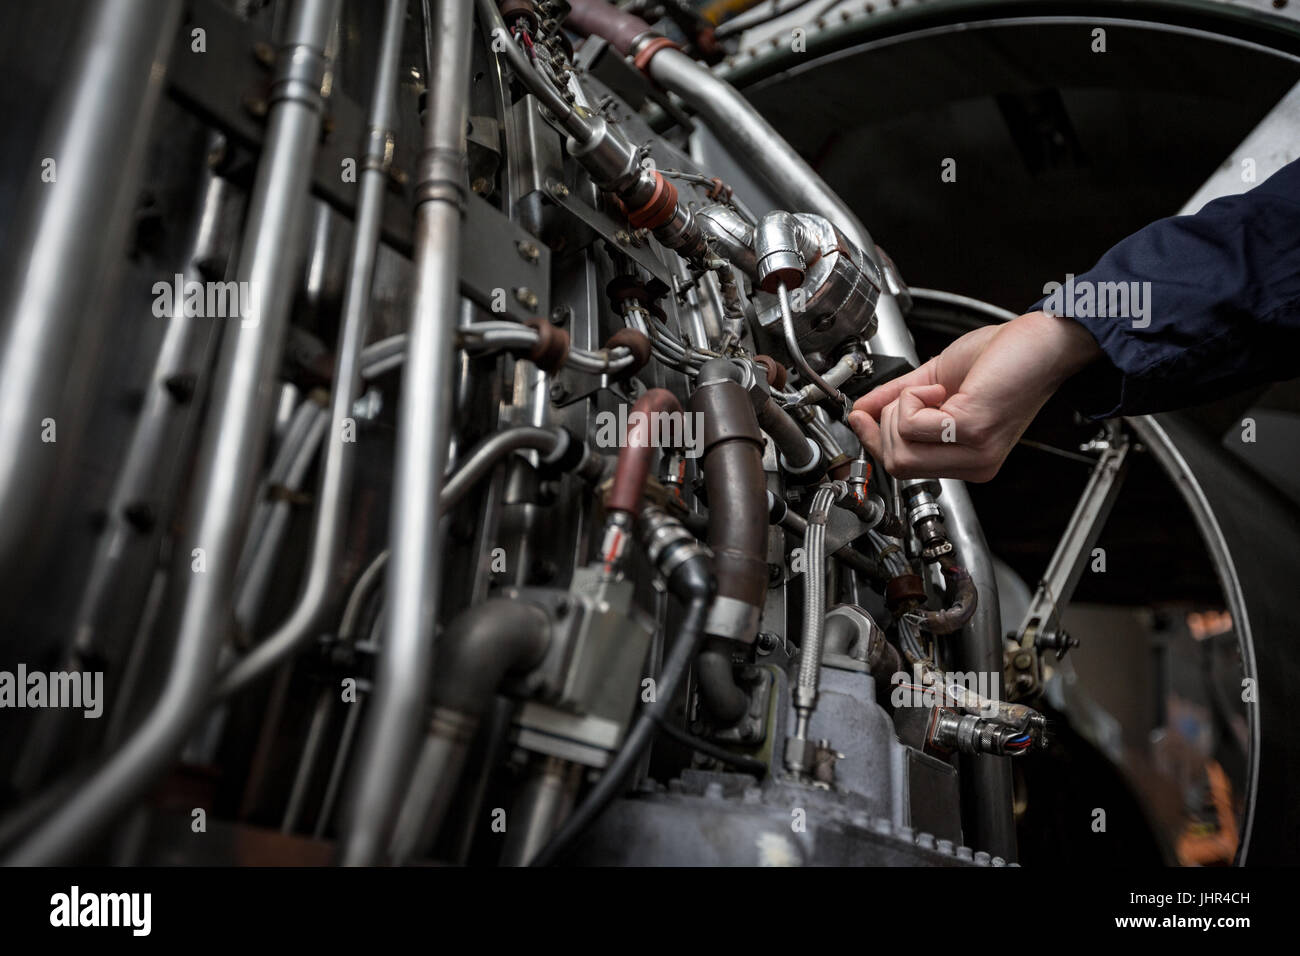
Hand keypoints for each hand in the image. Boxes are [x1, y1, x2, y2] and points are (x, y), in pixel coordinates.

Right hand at [848, 311, 1101, 481]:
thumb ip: (896, 400)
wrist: (1041, 341)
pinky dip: (915, 397)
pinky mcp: (972, 431)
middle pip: (896, 464)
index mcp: (967, 461)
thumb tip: (860, 411)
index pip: (902, 469)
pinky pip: (913, 424)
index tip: (861, 416)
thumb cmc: (1004, 358)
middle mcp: (974, 465)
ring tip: (929, 390)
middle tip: (912, 395)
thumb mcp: (935, 383)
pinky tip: (941, 387)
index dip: (874, 441)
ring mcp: (974, 452)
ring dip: (901, 410)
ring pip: (901, 448)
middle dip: (888, 424)